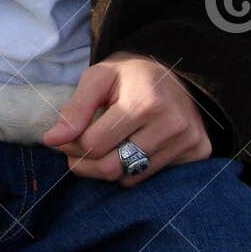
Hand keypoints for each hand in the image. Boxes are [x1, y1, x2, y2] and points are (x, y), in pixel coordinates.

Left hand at [40, 51, 212, 185]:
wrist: (177, 73)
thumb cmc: (130, 76)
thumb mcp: (98, 79)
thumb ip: (74, 109)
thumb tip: (52, 140)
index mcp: (145, 102)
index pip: (94, 143)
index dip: (72, 144)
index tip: (66, 138)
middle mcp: (172, 124)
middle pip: (112, 167)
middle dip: (85, 164)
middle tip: (76, 152)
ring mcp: (189, 140)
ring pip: (130, 177)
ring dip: (107, 167)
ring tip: (104, 146)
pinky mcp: (198, 152)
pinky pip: (150, 178)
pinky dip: (132, 169)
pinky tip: (132, 147)